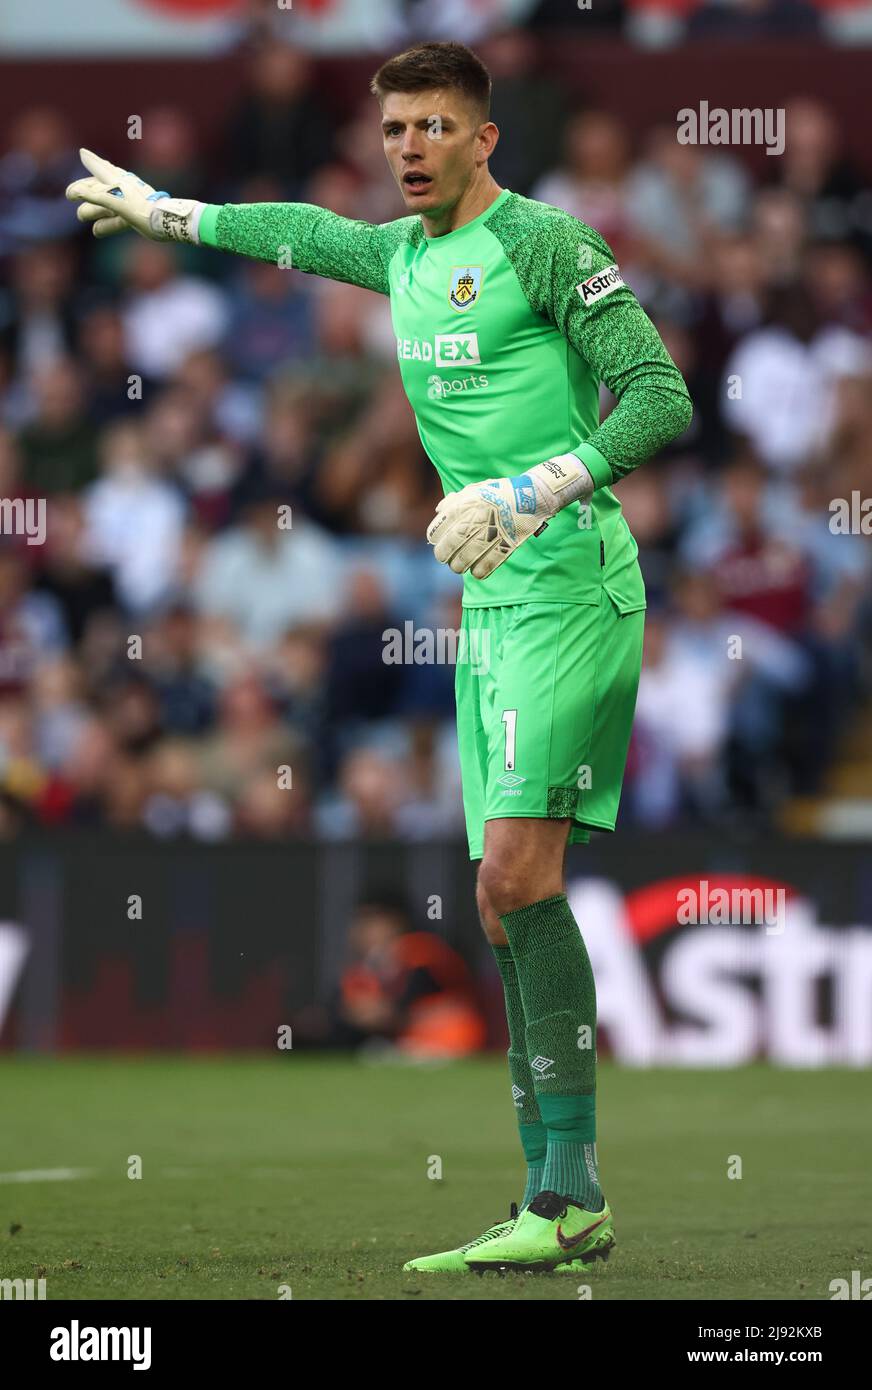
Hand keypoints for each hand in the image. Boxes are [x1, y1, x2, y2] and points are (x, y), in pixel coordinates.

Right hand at [65, 148, 200, 242]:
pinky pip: (118, 221)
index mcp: (120, 182)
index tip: (83, 153)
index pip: (101, 169)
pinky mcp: (137, 219)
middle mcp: (125, 190)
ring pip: (107, 205)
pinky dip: (107, 225)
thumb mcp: (118, 201)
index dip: (92, 161)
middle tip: (72, 192)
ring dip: (93, 210)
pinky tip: (96, 231)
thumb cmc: (144, 210)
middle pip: (101, 187)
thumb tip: (77, 191)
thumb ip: (97, 196)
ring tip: (81, 215)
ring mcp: (131, 205)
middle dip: (86, 190)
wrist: (169, 223)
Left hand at [426, 454, 592, 579]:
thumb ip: (456, 500)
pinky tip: (476, 572)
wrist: (533, 495)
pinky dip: (480, 571)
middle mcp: (478, 517)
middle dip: (444, 555)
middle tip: (444, 559)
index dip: (435, 537)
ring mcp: (493, 531)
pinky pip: (489, 563)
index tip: (436, 542)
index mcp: (467, 503)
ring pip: (467, 557)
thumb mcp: (477, 489)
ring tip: (458, 567)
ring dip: (459, 566)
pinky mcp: (508, 543)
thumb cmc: (501, 492)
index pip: (441, 525)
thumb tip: (439, 510)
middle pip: (452, 544)